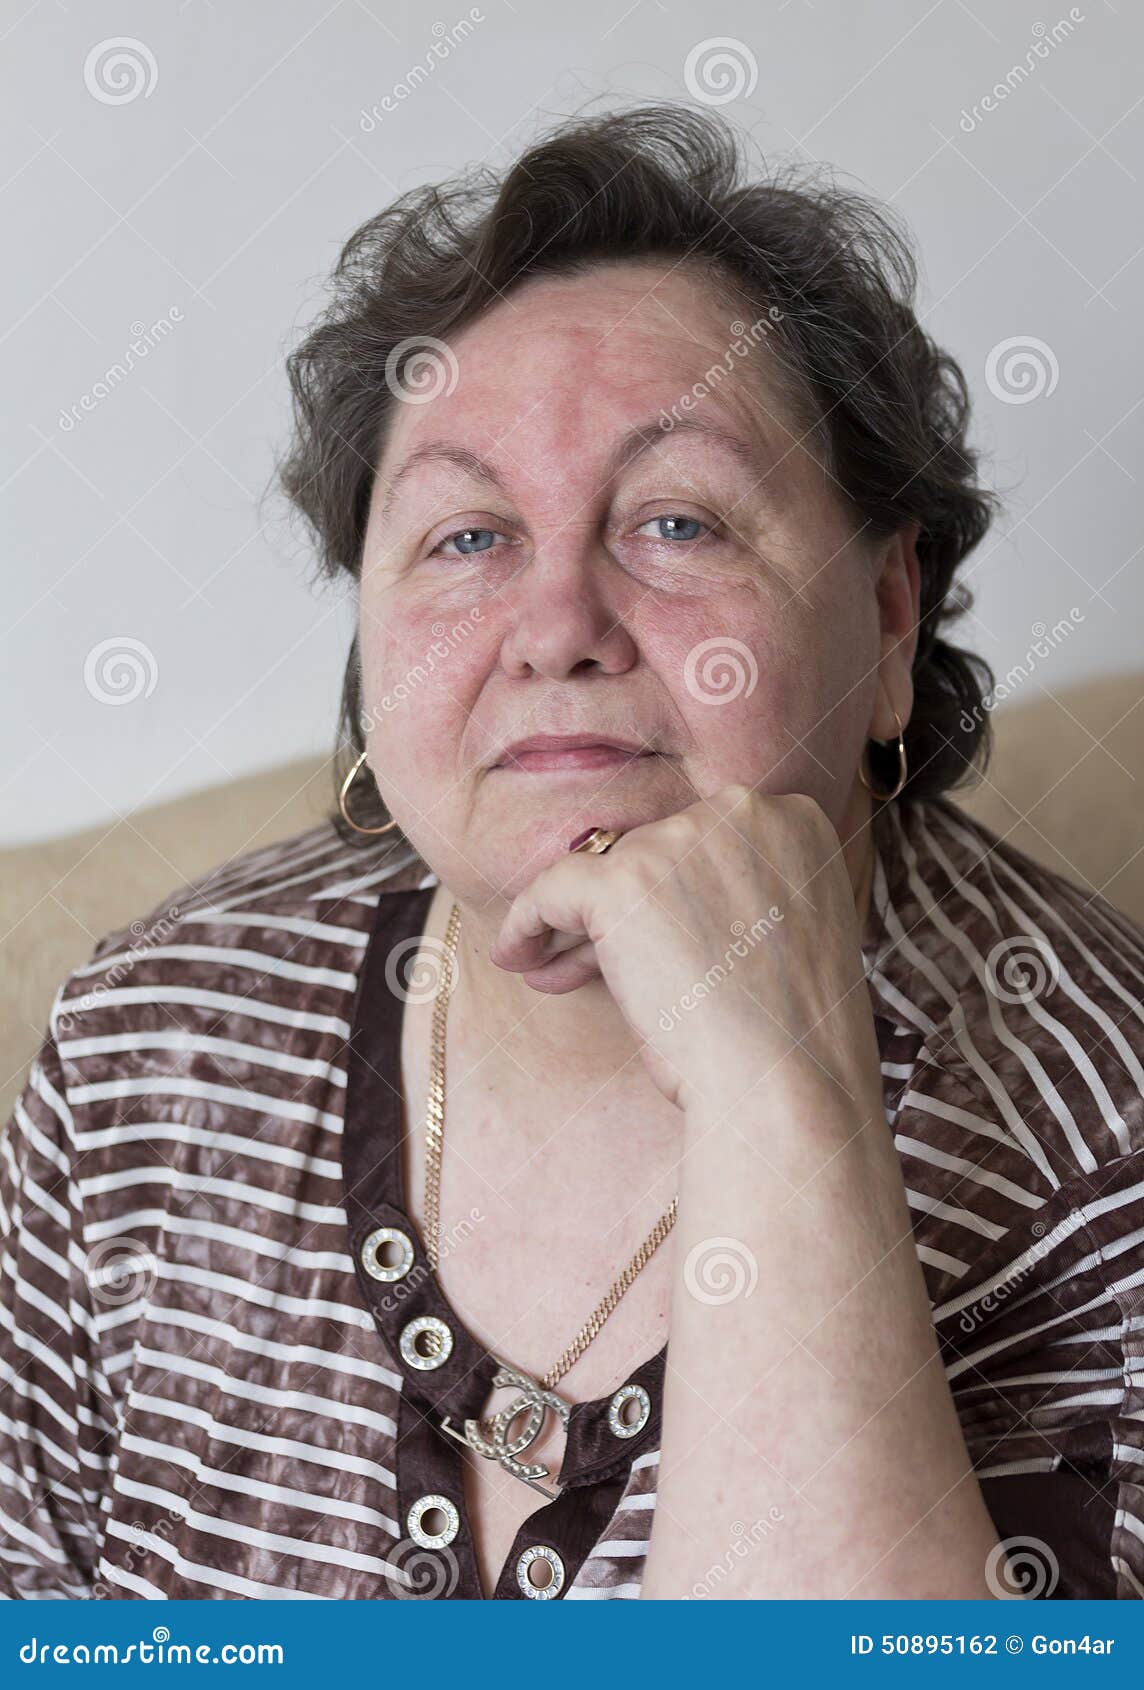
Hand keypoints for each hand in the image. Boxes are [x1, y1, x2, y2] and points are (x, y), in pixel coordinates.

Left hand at [488, 785, 882, 1116]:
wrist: (789, 1080)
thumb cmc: (793, 1034)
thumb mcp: (780, 934)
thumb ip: (728, 894)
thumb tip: (637, 898)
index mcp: (793, 819)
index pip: (702, 843)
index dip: (669, 891)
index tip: (651, 938)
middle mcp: (741, 810)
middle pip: (650, 853)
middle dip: (618, 910)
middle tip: (585, 961)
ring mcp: (680, 839)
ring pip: (600, 872)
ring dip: (574, 927)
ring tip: (548, 968)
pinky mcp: (624, 879)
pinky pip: (550, 889)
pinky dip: (524, 923)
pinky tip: (516, 957)